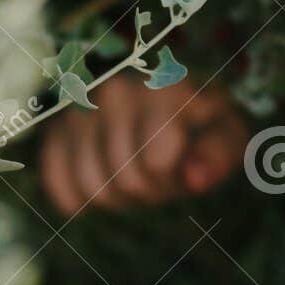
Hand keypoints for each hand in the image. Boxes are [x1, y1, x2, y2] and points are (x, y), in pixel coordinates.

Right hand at [38, 74, 249, 215]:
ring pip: (91, 186)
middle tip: (161, 173)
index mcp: (162, 86)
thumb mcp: (227, 134)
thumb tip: (195, 179)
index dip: (173, 178)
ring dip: (118, 196)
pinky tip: (104, 183)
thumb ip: (218, 155)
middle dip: (149, 190)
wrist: (167, 102)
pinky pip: (57, 182)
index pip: (156, 161)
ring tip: (136, 172)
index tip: (184, 165)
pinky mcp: (57, 129)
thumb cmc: (202, 123)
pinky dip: (79, 198)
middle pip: (126, 180)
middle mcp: (115, 91)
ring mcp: (80, 109)